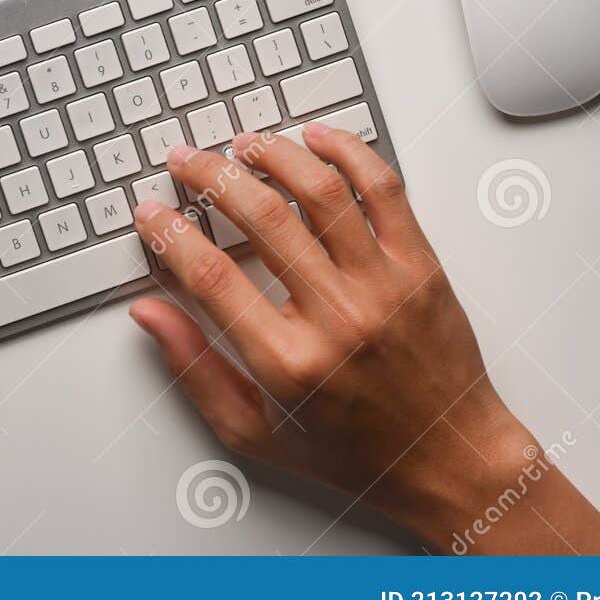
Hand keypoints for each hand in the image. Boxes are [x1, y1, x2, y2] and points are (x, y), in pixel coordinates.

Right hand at [131, 128, 599, 555]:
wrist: (450, 459)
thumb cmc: (356, 452)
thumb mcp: (256, 432)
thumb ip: (195, 369)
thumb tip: (149, 313)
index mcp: (290, 362)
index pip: (211, 277)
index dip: (170, 235)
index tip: (152, 213)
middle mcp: (338, 318)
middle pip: (262, 219)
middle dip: (211, 177)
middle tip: (186, 161)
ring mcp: (384, 286)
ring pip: (322, 192)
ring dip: (275, 155)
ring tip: (245, 145)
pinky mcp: (421, 266)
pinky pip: (385, 190)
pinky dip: (350, 153)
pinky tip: (319, 140)